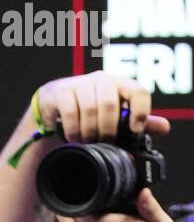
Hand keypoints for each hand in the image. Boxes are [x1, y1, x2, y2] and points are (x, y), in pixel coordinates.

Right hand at [35, 72, 168, 143]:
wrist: (56, 105)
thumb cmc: (90, 111)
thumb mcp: (116, 117)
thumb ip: (138, 121)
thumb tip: (164, 127)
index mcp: (120, 84)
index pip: (138, 90)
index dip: (140, 111)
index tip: (135, 129)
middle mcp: (102, 79)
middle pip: (110, 103)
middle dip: (107, 129)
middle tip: (103, 142)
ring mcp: (80, 83)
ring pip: (90, 109)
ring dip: (89, 131)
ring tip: (87, 142)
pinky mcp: (61, 92)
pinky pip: (70, 112)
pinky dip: (73, 129)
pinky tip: (73, 137)